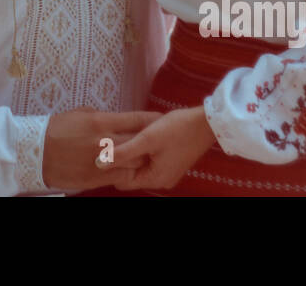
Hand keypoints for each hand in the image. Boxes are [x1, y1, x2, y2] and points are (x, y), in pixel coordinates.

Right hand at [42, 107, 163, 190]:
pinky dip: (127, 174)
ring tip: (143, 158)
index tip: (161, 120)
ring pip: (134, 163)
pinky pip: (121, 178)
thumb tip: (117, 121)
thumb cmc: (56, 129)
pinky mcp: (97, 178)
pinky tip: (126, 170)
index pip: (136, 119)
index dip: (152, 120)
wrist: (36, 151)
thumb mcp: (80, 115)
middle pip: (140, 142)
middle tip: (156, 142)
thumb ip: (102, 118)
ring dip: (140, 160)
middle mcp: (105, 140)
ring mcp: (102, 161)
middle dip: (150, 142)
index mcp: (101, 121)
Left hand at [100, 106, 216, 190]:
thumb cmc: (176, 129)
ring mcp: (168, 173)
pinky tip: (140, 138)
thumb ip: (122, 152)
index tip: (103, 152)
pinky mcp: (172, 163)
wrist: (206, 123)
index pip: (122, 182)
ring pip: (141, 168)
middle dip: (122, 161)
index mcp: (155, 179)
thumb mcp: (147, 138)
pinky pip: (151, 162)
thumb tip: (98, 163)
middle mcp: (161, 181)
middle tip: (113, 142)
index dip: (112, 167)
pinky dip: (144, 153)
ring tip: (127, 137)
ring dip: (133, 155)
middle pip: (132, 175)